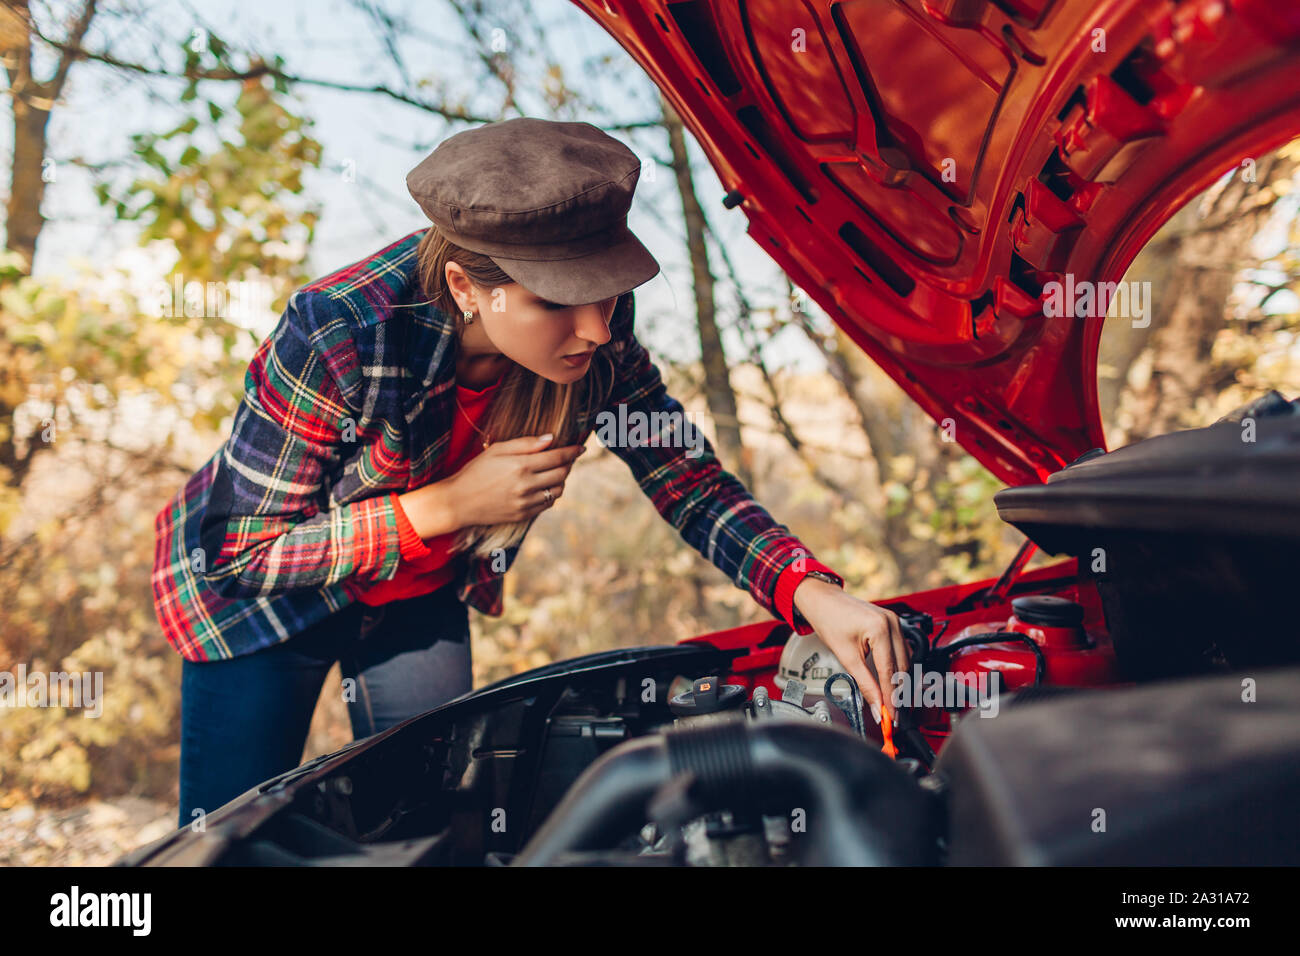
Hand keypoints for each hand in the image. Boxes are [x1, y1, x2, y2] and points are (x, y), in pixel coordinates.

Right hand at [444, 434, 585, 526]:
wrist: (459, 502)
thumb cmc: (476, 471)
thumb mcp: (497, 450)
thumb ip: (525, 444)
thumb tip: (551, 439)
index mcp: (520, 466)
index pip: (557, 457)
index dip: (572, 451)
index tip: (581, 448)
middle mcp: (526, 486)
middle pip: (562, 474)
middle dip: (568, 464)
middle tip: (567, 459)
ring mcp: (526, 503)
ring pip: (558, 491)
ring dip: (561, 480)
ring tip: (553, 472)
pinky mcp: (524, 515)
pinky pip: (547, 504)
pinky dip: (551, 494)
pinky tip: (543, 487)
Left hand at [791, 577, 910, 723]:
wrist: (823, 600)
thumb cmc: (829, 619)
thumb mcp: (846, 656)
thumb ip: (864, 684)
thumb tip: (876, 706)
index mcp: (881, 629)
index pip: (890, 672)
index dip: (891, 698)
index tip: (891, 717)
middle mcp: (892, 623)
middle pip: (902, 668)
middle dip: (898, 693)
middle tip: (893, 714)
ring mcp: (895, 621)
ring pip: (905, 660)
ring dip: (899, 681)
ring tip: (893, 702)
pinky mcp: (893, 623)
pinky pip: (902, 650)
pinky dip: (898, 667)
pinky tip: (893, 681)